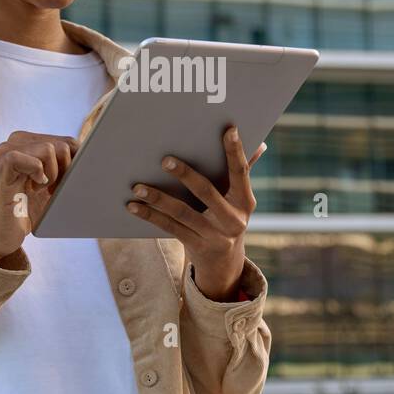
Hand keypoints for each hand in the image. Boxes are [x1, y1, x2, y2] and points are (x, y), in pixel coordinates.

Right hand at [0, 130, 76, 263]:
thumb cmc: (29, 209)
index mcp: (31, 141)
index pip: (69, 142)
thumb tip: (97, 155)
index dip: (77, 165)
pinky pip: (28, 158)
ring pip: (49, 149)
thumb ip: (68, 165)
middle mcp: (18, 141)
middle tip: (52, 191)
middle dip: (66, 171)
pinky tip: (34, 187)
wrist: (3, 234)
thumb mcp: (54, 184)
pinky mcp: (1, 166)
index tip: (67, 185)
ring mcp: (7, 151)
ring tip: (40, 190)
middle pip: (63, 144)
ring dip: (52, 175)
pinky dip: (37, 173)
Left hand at [125, 125, 265, 300]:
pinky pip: (169, 228)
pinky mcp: (196, 247)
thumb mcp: (239, 200)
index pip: (241, 172)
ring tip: (138, 187)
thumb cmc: (228, 218)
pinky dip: (150, 216)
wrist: (224, 264)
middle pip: (207, 192)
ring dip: (158, 198)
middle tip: (165, 159)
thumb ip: (243, 173)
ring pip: (182, 213)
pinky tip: (134, 206)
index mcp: (245, 202)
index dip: (236, 151)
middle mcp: (233, 220)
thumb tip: (260, 144)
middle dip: (186, 174)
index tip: (229, 130)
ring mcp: (214, 236)